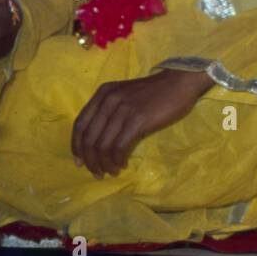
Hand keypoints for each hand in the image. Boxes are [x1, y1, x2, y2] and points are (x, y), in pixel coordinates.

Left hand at [71, 70, 212, 176]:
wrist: (180, 82)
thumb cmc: (155, 92)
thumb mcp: (125, 95)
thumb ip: (109, 112)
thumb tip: (97, 142)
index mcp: (102, 94)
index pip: (79, 125)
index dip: (76, 147)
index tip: (81, 162)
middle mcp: (108, 100)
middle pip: (89, 138)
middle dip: (91, 160)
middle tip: (98, 173)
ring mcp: (123, 109)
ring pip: (102, 145)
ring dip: (104, 163)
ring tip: (111, 171)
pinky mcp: (138, 118)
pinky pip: (119, 146)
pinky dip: (117, 159)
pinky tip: (122, 164)